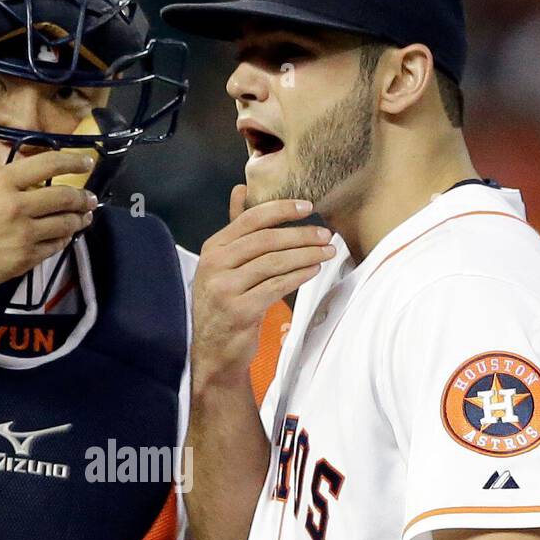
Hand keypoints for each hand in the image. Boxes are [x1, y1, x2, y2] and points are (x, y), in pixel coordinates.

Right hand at [0, 110, 96, 296]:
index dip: (73, 161)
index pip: (47, 165)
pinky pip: (54, 247)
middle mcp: (16, 208)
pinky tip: (66, 235)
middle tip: (91, 197)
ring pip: (64, 224)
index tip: (87, 162)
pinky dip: (64, 240)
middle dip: (84, 196)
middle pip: (64, 197)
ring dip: (80, 219)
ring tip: (85, 216)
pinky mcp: (23, 260)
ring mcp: (22, 236)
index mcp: (1, 182)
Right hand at [191, 184, 335, 391]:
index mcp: (212, 249)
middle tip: (326, 234)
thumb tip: (240, 188)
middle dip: (301, 235)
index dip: (281, 210)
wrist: (213, 351)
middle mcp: (214, 265)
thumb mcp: (224, 264)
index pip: (250, 219)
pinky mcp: (239, 310)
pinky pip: (276, 286)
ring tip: (327, 252)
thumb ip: (236, 229)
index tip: (308, 206)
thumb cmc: (224, 303)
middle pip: (266, 240)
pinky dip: (299, 276)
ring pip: (274, 263)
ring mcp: (225, 288)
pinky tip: (314, 271)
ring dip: (306, 255)